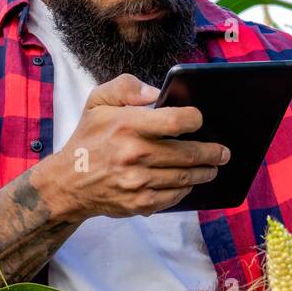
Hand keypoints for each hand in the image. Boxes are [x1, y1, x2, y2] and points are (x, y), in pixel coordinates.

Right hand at [33, 73, 229, 222]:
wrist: (67, 182)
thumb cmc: (89, 138)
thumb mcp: (98, 101)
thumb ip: (127, 87)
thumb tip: (157, 93)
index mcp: (127, 126)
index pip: (176, 121)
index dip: (194, 119)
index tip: (199, 120)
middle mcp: (134, 155)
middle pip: (189, 154)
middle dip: (213, 152)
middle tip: (224, 152)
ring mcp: (138, 182)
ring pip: (186, 177)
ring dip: (205, 172)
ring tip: (213, 166)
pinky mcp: (140, 203)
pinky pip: (174, 196)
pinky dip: (186, 189)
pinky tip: (190, 181)